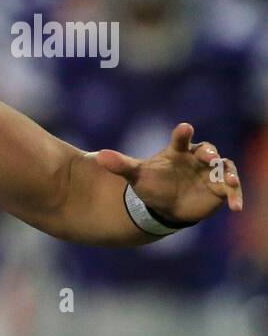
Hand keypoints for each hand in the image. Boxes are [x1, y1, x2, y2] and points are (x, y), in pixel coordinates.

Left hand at [93, 123, 241, 223]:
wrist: (162, 206)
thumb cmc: (151, 184)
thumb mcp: (135, 175)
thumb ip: (120, 165)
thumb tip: (99, 156)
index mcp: (177, 151)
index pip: (181, 139)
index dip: (183, 133)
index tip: (184, 127)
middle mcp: (197, 158)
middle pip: (207, 151)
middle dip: (209, 153)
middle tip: (208, 157)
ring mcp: (210, 173)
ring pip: (224, 168)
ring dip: (227, 174)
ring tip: (228, 181)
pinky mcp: (220, 188)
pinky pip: (231, 189)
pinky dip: (235, 195)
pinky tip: (236, 207)